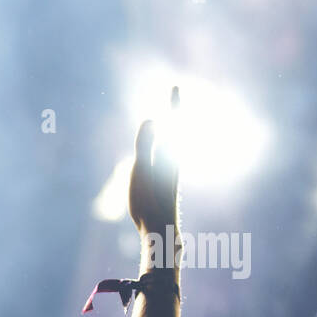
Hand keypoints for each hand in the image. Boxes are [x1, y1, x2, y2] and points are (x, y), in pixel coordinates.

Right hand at [128, 87, 179, 237]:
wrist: (160, 230)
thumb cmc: (149, 201)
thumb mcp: (141, 170)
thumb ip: (145, 144)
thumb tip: (153, 119)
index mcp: (168, 154)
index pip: (173, 123)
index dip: (174, 104)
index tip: (175, 86)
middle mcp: (171, 160)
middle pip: (173, 131)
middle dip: (174, 113)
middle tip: (175, 93)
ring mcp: (167, 172)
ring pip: (168, 146)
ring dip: (167, 131)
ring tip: (166, 119)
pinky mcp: (163, 183)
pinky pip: (162, 159)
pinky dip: (160, 148)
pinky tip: (159, 154)